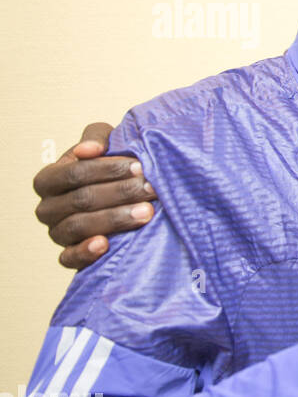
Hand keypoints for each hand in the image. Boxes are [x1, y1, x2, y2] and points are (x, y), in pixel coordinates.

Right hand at [33, 122, 157, 268]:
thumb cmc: (110, 169)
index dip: (108, 169)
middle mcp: (47, 208)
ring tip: (147, 212)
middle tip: (152, 188)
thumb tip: (89, 150)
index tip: (140, 166)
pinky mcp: (68, 256)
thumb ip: (97, 138)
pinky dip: (85, 252)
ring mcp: (57, 233)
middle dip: (121, 193)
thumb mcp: (104, 145)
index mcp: (49, 180)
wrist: (120, 199)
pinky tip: (105, 245)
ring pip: (79, 226)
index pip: (74, 173)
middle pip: (82, 199)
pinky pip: (69, 258)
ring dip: (115, 219)